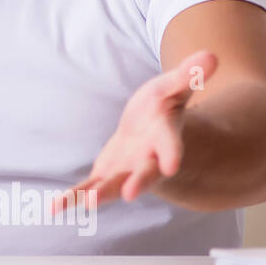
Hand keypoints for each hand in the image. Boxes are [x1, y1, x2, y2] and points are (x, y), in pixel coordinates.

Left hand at [50, 50, 217, 214]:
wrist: (150, 134)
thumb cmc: (162, 108)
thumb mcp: (174, 87)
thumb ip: (190, 75)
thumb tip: (211, 55)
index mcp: (165, 136)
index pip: (170, 144)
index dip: (171, 152)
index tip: (172, 165)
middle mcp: (147, 160)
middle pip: (144, 173)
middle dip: (138, 182)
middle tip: (130, 193)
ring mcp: (126, 172)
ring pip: (113, 186)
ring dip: (100, 195)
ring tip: (86, 203)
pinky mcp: (106, 176)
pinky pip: (87, 189)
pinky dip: (72, 199)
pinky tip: (54, 209)